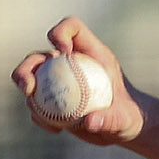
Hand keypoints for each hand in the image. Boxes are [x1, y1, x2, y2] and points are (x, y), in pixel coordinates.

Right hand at [10, 17, 144, 143]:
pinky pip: (37, 106)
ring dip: (28, 95)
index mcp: (91, 53)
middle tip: (29, 87)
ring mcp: (57, 81)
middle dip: (27, 67)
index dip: (61, 33)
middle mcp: (69, 63)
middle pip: (39, 56)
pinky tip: (55, 130)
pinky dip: (40, 117)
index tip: (64, 52)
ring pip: (31, 80)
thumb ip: (112, 118)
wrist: (122, 129)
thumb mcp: (126, 117)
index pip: (72, 29)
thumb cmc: (130, 116)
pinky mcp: (51, 101)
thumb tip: (89, 122)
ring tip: (38, 114)